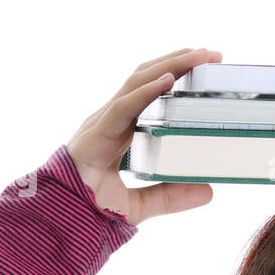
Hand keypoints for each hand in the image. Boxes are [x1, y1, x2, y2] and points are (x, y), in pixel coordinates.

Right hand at [67, 48, 221, 226]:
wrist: (60, 221)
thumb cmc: (89, 208)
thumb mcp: (140, 204)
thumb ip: (171, 196)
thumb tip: (207, 191)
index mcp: (120, 129)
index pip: (150, 90)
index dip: (176, 73)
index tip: (208, 66)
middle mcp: (111, 119)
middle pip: (146, 77)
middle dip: (179, 60)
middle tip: (213, 53)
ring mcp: (102, 122)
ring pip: (137, 82)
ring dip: (170, 65)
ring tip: (199, 56)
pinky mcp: (96, 133)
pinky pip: (124, 106)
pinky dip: (146, 91)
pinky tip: (168, 79)